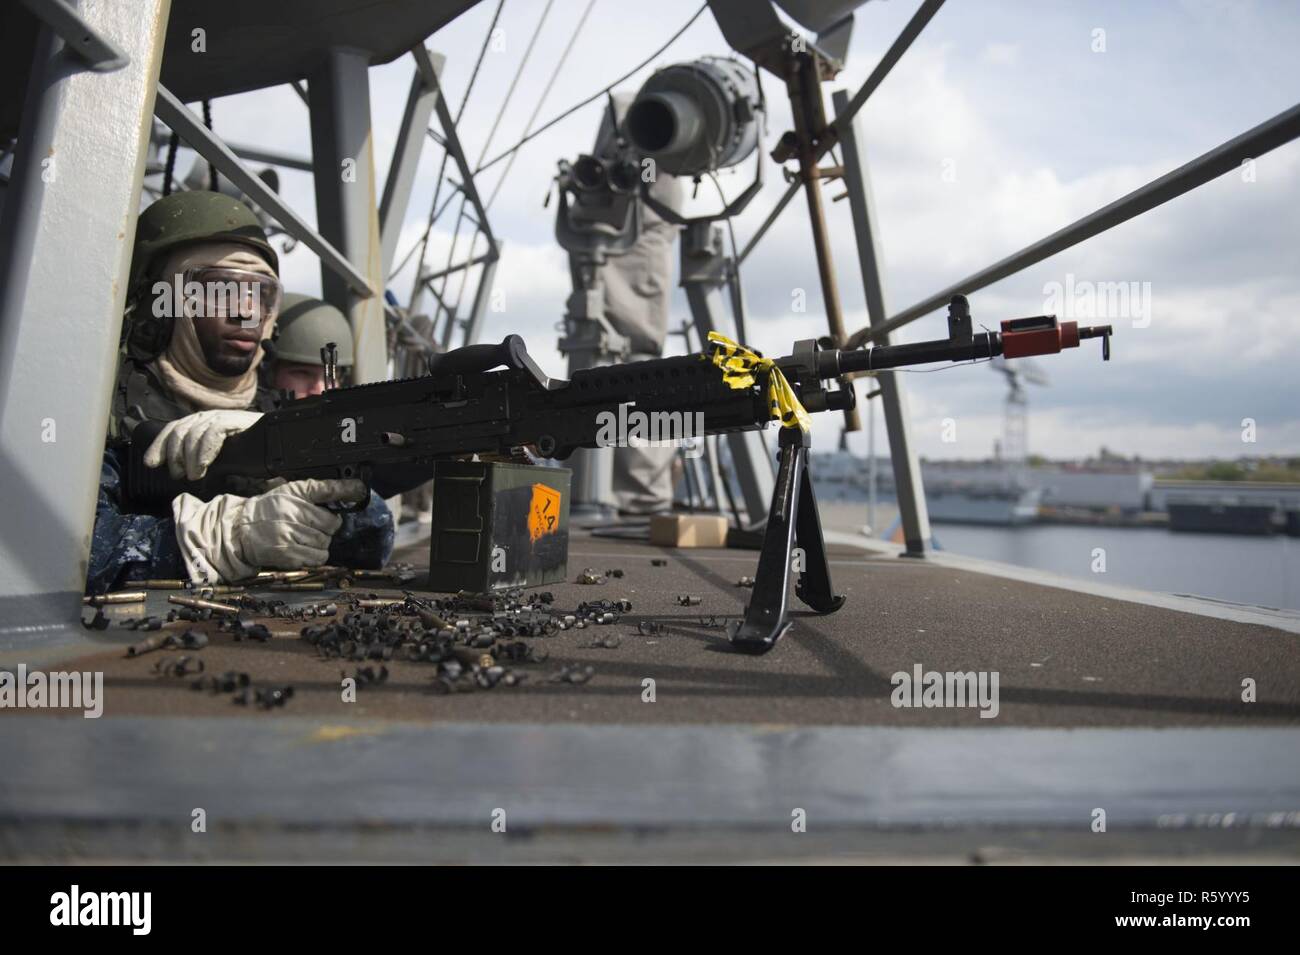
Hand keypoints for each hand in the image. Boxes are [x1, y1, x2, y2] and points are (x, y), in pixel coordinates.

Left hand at [143, 410, 262, 480]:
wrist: (282, 445)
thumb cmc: (254, 454)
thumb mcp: (222, 459)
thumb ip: (203, 461)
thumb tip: (183, 474)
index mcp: (204, 424)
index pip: (174, 428)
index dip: (160, 445)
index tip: (151, 463)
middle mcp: (210, 417)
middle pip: (179, 430)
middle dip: (173, 455)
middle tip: (178, 474)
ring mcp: (222, 417)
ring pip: (192, 432)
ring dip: (189, 458)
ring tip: (194, 475)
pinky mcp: (234, 421)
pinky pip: (211, 432)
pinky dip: (203, 452)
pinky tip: (204, 467)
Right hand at [172, 479, 367, 581]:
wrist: (240, 530)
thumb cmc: (268, 511)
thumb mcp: (291, 493)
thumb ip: (320, 491)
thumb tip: (354, 489)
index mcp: (294, 493)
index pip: (326, 489)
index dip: (346, 490)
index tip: (360, 490)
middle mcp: (291, 511)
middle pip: (331, 523)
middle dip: (327, 527)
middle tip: (312, 526)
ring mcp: (288, 533)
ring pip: (325, 542)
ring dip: (320, 543)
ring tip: (303, 537)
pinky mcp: (286, 553)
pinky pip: (317, 558)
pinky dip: (315, 556)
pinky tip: (302, 549)